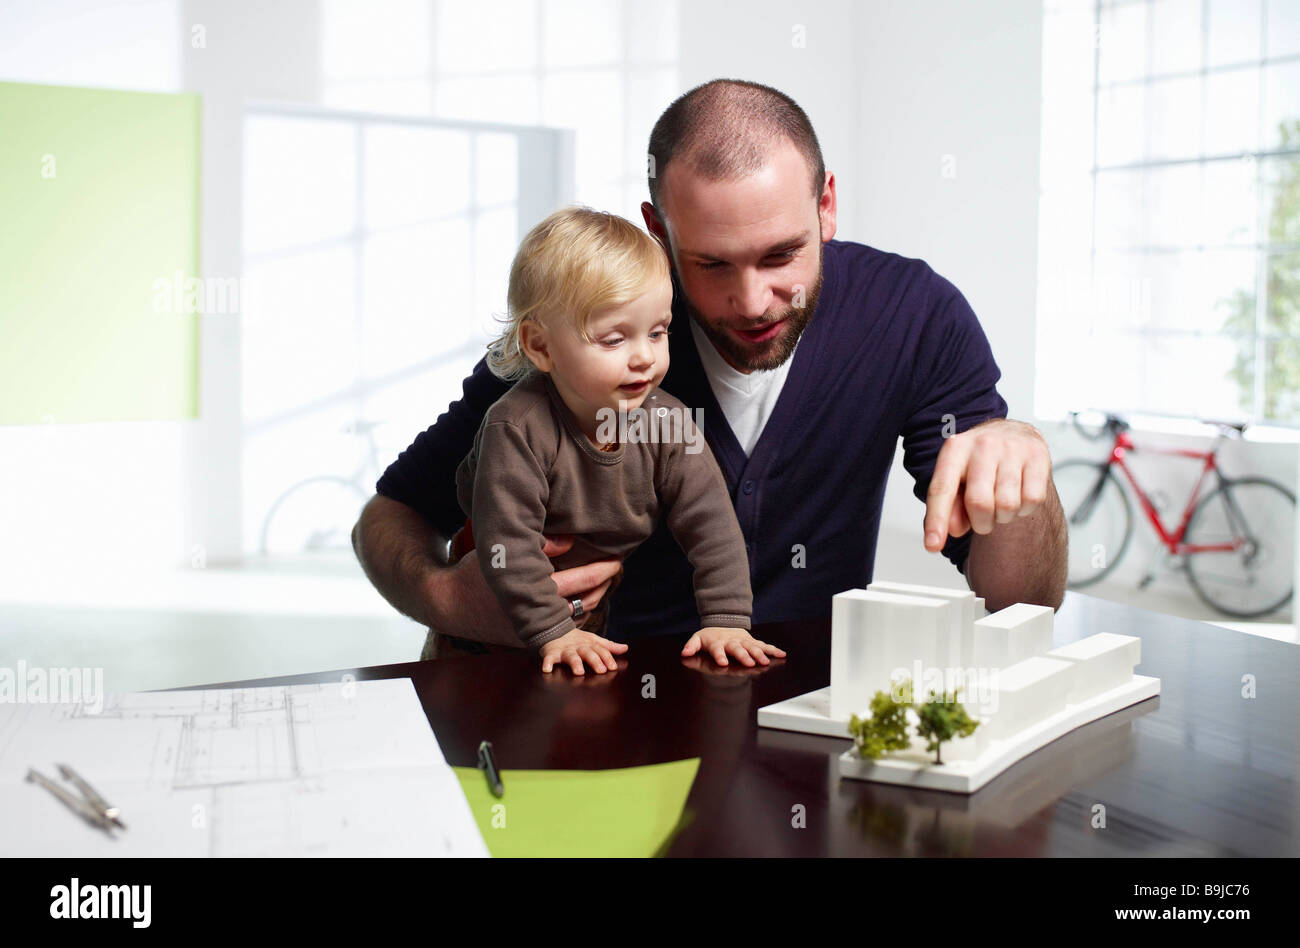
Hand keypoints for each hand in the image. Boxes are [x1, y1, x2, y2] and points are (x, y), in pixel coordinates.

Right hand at [428, 532, 620, 645]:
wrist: (448, 605)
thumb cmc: (473, 573)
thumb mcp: (501, 552)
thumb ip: (539, 545)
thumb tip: (571, 540)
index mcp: (531, 592)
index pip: (579, 581)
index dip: (602, 570)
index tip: (617, 560)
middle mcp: (535, 616)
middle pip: (585, 603)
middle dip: (604, 586)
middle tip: (616, 568)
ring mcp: (533, 631)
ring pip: (576, 620)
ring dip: (595, 602)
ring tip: (606, 582)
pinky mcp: (529, 639)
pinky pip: (563, 630)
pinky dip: (578, 616)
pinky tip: (587, 601)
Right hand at [540, 628, 628, 674]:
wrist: (555, 630)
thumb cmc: (577, 641)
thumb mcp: (593, 641)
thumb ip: (609, 647)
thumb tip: (625, 648)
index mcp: (589, 644)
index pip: (600, 650)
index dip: (607, 658)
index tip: (612, 667)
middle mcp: (578, 647)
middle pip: (588, 653)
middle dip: (594, 661)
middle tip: (601, 670)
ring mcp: (565, 651)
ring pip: (571, 657)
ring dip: (575, 663)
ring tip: (579, 671)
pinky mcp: (551, 654)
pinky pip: (548, 658)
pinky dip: (547, 663)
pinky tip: (547, 669)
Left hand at [681, 627, 785, 667]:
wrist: (723, 622)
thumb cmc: (710, 636)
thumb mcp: (698, 638)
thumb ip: (691, 645)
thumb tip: (684, 653)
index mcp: (717, 642)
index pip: (717, 649)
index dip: (720, 655)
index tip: (722, 663)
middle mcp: (732, 641)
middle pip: (738, 648)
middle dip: (744, 656)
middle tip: (750, 663)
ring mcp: (743, 641)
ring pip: (752, 647)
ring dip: (759, 653)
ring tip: (765, 661)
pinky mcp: (752, 641)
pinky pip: (763, 645)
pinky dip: (773, 649)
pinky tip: (781, 654)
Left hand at [923, 419, 1050, 551]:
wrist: (1013, 433)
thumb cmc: (979, 463)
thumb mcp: (957, 480)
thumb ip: (950, 507)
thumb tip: (953, 529)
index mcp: (955, 449)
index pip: (942, 489)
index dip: (936, 520)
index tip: (932, 546)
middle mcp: (983, 444)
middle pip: (979, 503)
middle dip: (981, 523)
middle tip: (983, 518)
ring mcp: (1013, 448)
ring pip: (1008, 505)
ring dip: (1003, 516)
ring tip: (1000, 502)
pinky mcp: (1038, 455)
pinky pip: (1032, 500)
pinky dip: (1024, 509)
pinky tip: (1019, 494)